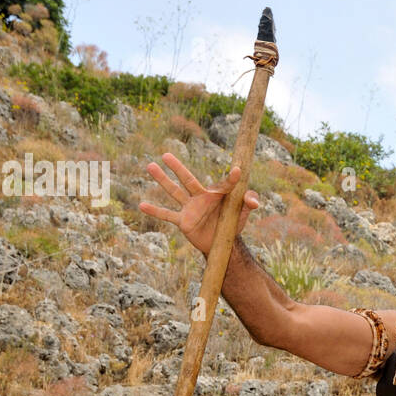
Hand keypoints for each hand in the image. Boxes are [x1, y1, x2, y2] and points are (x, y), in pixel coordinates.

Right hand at [140, 153, 259, 256]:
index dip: (232, 179)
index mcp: (217, 194)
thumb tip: (254, 201)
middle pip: (187, 180)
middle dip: (178, 168)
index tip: (239, 171)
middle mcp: (201, 197)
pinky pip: (167, 215)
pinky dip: (155, 211)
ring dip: (162, 180)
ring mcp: (190, 208)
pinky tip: (141, 205)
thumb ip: (248, 204)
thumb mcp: (242, 214)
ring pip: (174, 192)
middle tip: (166, 154)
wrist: (219, 242)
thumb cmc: (231, 223)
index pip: (225, 184)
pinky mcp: (183, 221)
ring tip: (150, 166)